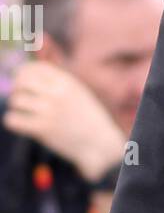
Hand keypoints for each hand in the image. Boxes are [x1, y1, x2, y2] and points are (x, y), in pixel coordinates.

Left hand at [2, 60, 125, 182]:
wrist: (100, 144)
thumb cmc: (88, 119)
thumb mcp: (79, 93)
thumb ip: (58, 83)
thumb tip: (30, 75)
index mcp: (66, 82)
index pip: (33, 68)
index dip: (24, 74)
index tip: (25, 85)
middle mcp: (56, 93)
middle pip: (20, 81)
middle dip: (17, 89)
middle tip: (22, 99)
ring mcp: (49, 111)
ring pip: (15, 100)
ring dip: (16, 107)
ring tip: (25, 114)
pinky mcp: (43, 129)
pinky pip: (12, 120)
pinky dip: (13, 122)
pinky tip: (23, 125)